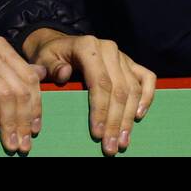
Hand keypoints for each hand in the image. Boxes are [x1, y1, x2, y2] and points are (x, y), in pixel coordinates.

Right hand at [0, 36, 47, 153]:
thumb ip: (10, 66)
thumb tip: (40, 74)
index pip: (29, 78)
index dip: (36, 106)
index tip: (36, 128)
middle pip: (20, 89)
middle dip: (25, 120)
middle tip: (24, 144)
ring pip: (6, 95)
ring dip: (10, 123)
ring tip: (10, 143)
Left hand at [22, 30, 155, 154]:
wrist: (60, 44)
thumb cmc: (51, 55)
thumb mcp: (44, 59)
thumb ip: (51, 66)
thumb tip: (64, 74)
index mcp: (88, 47)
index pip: (100, 82)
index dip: (101, 110)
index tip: (98, 133)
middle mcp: (108, 49)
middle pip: (118, 90)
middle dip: (115, 122)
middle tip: (110, 147)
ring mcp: (122, 56)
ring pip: (132, 89)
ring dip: (129, 119)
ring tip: (122, 142)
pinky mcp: (131, 63)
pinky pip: (147, 78)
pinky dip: (147, 97)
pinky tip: (138, 116)